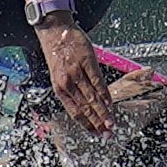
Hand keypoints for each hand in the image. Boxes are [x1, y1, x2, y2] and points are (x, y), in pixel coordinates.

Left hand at [37, 18, 115, 135]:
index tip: (97, 134)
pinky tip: (110, 104)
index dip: (86, 125)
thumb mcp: (60, 76)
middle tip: (108, 134)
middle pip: (84, 108)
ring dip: (103, 113)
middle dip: (97, 123)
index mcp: (59, 89)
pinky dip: (105, 94)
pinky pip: (97, 82)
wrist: (56, 33)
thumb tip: (88, 106)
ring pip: (92, 98)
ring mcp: (76, 73)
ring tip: (111, 123)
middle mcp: (66, 84)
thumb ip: (72, 90)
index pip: (74, 113)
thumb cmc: (59, 54)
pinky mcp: (86, 62)